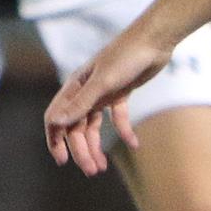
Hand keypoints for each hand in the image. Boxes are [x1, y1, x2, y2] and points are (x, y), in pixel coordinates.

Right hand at [44, 32, 169, 174]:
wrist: (155, 40)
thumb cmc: (126, 57)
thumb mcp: (102, 84)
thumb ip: (80, 105)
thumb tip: (55, 122)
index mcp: (75, 87)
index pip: (56, 118)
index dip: (55, 140)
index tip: (62, 162)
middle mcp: (85, 91)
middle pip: (76, 127)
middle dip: (82, 150)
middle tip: (93, 171)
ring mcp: (103, 92)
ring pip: (94, 126)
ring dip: (97, 146)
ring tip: (103, 167)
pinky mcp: (120, 92)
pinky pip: (117, 117)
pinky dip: (123, 131)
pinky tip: (133, 144)